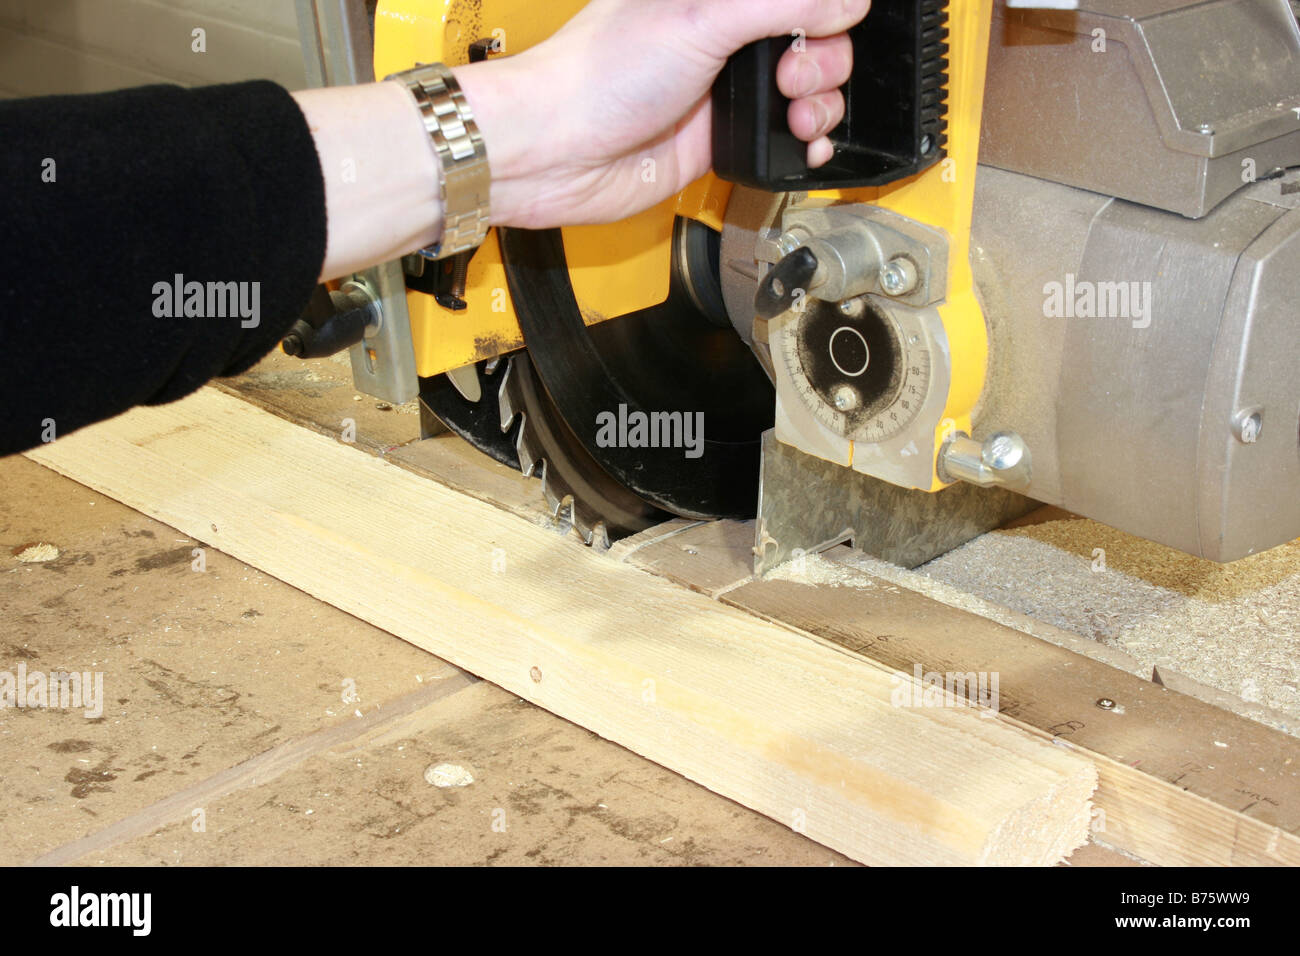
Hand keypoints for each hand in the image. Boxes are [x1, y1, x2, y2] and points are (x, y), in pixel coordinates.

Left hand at [456, 0, 869, 229]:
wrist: (557, 154)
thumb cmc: (598, 77)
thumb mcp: (703, 17)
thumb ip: (781, 3)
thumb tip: (846, 1)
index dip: (821, 12)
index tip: (819, 29)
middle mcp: (721, 37)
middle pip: (813, 40)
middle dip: (823, 62)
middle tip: (793, 80)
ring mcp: (721, 92)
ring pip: (805, 92)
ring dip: (821, 106)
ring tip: (800, 117)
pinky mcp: (718, 141)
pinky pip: (782, 140)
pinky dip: (807, 145)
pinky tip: (806, 144)